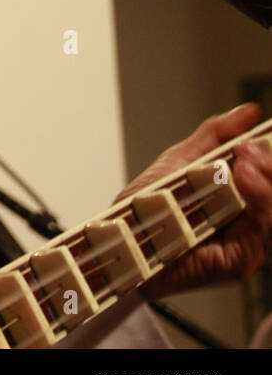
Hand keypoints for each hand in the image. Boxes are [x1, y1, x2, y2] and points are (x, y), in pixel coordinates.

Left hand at [113, 102, 271, 299]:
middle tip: (251, 147)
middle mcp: (248, 224)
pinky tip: (243, 180)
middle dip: (269, 166)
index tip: (263, 135)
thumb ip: (215, 136)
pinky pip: (256, 232)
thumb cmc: (147, 208)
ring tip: (245, 159)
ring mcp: (245, 244)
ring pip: (271, 212)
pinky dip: (255, 202)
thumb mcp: (181, 162)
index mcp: (240, 201)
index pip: (268, 178)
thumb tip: (249, 112)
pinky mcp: (236, 262)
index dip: (269, 157)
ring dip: (265, 181)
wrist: (118, 238)